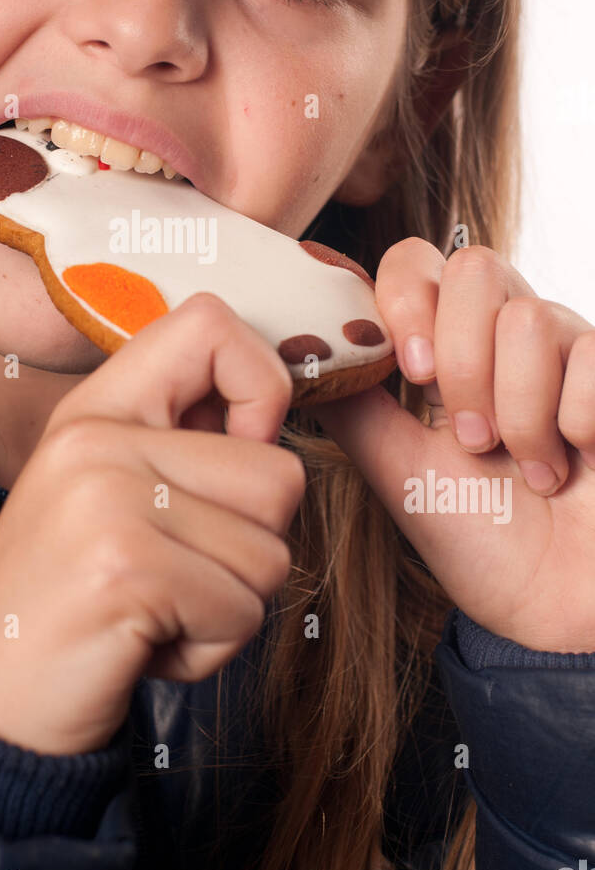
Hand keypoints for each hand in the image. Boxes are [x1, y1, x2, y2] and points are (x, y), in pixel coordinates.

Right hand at [0, 294, 304, 754]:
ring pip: (272, 552)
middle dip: (251, 548)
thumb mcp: (108, 494)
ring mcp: (108, 499)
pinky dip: (209, 649)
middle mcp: (98, 438)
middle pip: (279, 474)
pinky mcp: (126, 568)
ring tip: (154, 608)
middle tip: (173, 574)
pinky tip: (143, 644)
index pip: (211, 324)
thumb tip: (274, 416)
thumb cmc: (70, 602)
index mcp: (97, 410)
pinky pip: (243, 612)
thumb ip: (181, 445)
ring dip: (230, 604)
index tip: (238, 450)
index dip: (261, 387)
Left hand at [313, 240, 594, 652]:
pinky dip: (573, 425)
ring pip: (529, 319)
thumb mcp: (400, 473)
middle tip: (471, 439)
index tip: (409, 372)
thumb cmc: (487, 546)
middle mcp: (512, 335)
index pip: (417, 260)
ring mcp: (573, 352)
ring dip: (518, 414)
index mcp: (452, 348)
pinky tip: (576, 463)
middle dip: (462, 362)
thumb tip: (303, 351)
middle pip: (474, 267)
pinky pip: (591, 356)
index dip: (406, 299)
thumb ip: (356, 407)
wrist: (560, 609)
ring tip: (527, 471)